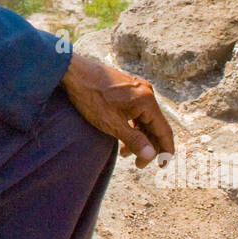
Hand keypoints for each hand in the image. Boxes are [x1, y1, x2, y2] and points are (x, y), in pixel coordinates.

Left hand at [60, 51, 174, 167]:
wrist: (72, 72)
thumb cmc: (90, 97)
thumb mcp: (112, 124)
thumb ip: (134, 141)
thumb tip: (151, 156)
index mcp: (147, 101)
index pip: (164, 130)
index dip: (165, 151)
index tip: (162, 166)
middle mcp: (146, 92)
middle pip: (155, 126)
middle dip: (147, 146)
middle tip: (137, 164)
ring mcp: (137, 88)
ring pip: (144, 119)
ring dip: (138, 137)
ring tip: (125, 153)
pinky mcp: (127, 88)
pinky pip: (136, 111)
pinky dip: (132, 125)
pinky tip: (122, 135)